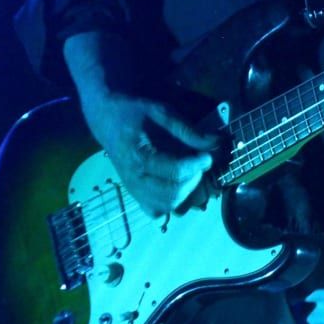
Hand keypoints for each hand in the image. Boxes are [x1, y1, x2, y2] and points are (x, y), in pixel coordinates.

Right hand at [80, 90, 216, 217]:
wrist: (107, 120)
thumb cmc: (134, 113)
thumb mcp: (161, 112)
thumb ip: (187, 130)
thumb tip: (216, 142)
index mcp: (139, 157)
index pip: (175, 171)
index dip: (197, 165)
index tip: (209, 154)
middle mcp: (134, 179)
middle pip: (173, 193)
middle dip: (194, 179)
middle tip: (201, 163)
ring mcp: (134, 190)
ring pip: (167, 206)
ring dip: (186, 192)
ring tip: (192, 173)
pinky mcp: (135, 195)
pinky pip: (157, 211)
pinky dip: (171, 203)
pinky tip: (178, 185)